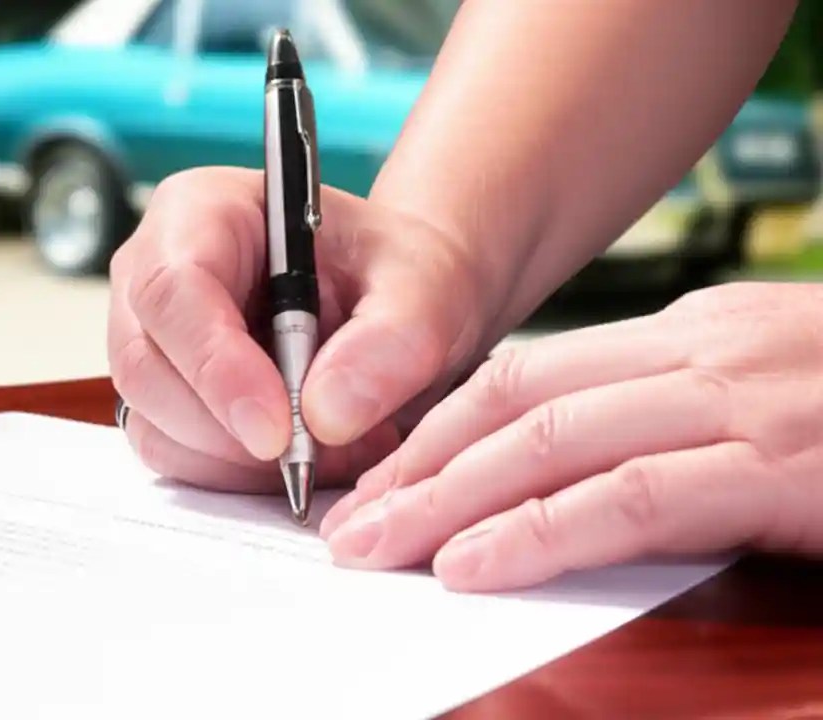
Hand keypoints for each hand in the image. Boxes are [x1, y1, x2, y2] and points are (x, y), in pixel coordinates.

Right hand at [107, 167, 503, 492]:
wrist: (394, 304)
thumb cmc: (393, 275)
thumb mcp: (424, 287)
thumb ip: (390, 340)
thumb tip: (326, 414)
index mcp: (203, 211)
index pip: (175, 288)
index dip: (215, 364)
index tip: (276, 429)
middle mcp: (154, 273)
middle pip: (146, 365)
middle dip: (230, 428)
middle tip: (321, 453)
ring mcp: (148, 341)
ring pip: (155, 422)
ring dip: (241, 460)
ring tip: (336, 447)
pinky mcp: (161, 400)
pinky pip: (174, 457)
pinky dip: (237, 475)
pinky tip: (304, 453)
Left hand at [320, 281, 822, 590]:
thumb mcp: (753, 395)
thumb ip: (658, 421)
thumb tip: (549, 477)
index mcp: (688, 335)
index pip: (523, 374)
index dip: (435, 429)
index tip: (376, 480)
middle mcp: (702, 353)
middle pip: (514, 401)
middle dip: (416, 464)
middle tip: (345, 522)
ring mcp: (741, 404)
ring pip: (551, 442)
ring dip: (447, 498)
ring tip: (377, 547)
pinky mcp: (780, 468)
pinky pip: (629, 498)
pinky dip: (537, 532)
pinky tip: (474, 565)